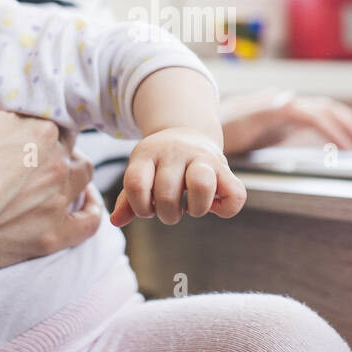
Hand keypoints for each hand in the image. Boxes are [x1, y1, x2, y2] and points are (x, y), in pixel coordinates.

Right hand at [0, 24, 101, 272]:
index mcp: (41, 129)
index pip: (54, 116)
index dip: (39, 119)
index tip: (22, 124)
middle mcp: (58, 164)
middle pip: (68, 146)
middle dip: (53, 145)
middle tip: (27, 149)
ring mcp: (56, 203)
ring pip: (81, 178)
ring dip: (72, 174)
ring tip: (54, 172)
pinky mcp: (49, 238)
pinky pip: (86, 224)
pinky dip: (88, 214)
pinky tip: (82, 207)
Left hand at [110, 127, 246, 226]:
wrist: (189, 131)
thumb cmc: (160, 162)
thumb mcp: (141, 171)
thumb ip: (129, 197)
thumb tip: (116, 221)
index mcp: (148, 153)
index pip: (136, 183)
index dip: (140, 207)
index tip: (148, 209)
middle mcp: (175, 152)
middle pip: (167, 192)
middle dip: (167, 214)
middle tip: (171, 210)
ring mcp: (202, 158)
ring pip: (202, 186)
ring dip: (195, 208)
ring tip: (192, 208)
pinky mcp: (224, 168)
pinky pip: (235, 195)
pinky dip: (224, 209)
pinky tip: (213, 205)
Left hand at [219, 88, 351, 154]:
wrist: (209, 125)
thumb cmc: (223, 127)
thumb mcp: (239, 122)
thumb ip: (262, 110)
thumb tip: (289, 97)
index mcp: (278, 106)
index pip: (315, 114)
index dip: (334, 130)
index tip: (348, 148)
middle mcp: (286, 103)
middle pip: (326, 108)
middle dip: (348, 124)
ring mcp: (288, 109)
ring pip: (325, 111)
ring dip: (346, 123)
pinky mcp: (287, 119)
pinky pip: (316, 119)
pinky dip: (333, 127)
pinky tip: (344, 140)